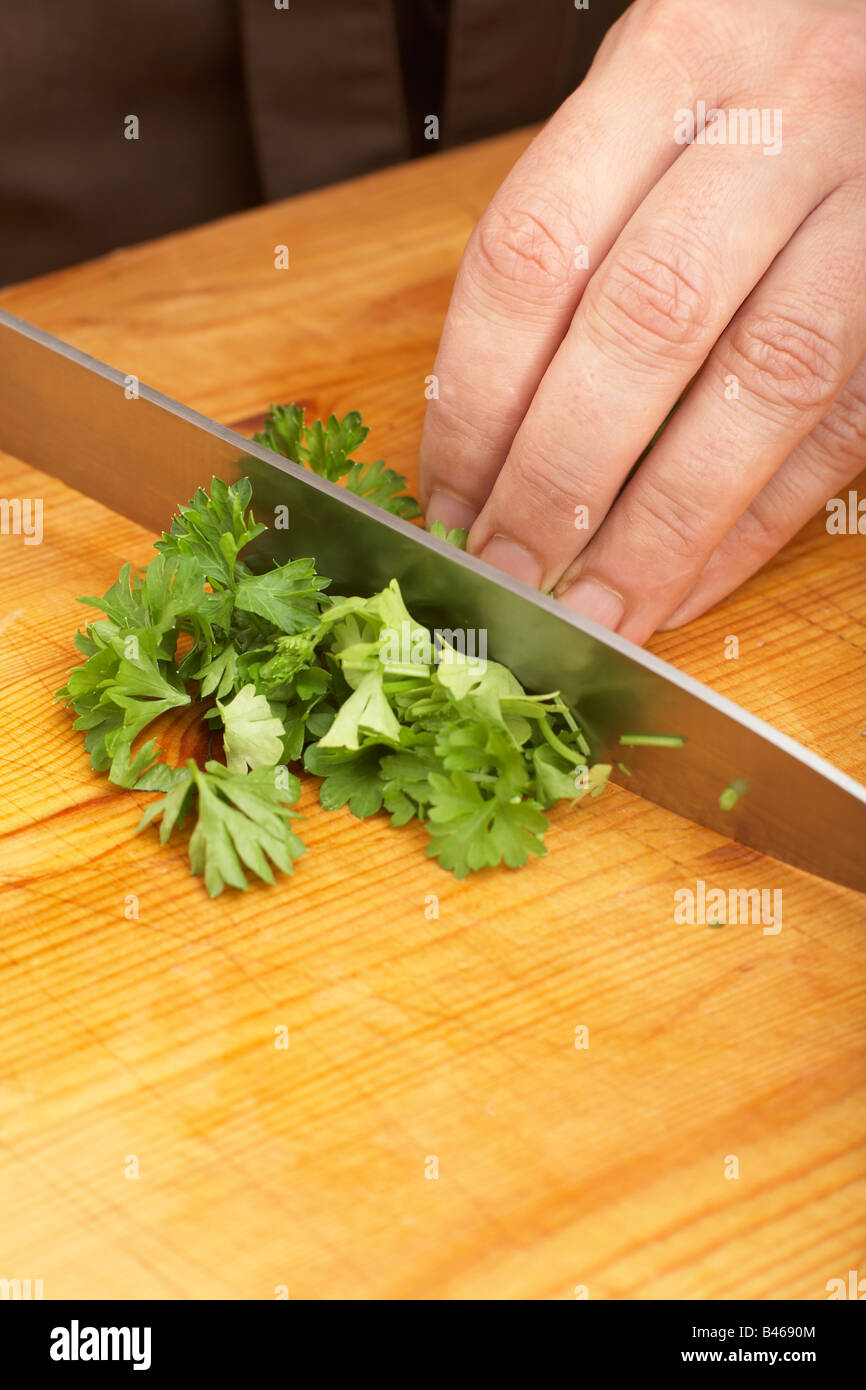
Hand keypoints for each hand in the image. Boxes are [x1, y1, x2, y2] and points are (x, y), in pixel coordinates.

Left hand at [419, 0, 865, 644]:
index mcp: (679, 55)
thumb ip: (573, 245)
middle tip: (510, 578)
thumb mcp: (645, 111)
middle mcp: (789, 118)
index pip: (539, 252)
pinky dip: (755, 527)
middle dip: (563, 479)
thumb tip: (483, 451)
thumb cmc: (751, 87)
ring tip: (592, 614)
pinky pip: (840, 430)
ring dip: (664, 527)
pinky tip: (684, 588)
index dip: (480, 397)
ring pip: (762, 385)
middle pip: (647, 324)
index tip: (449, 500)